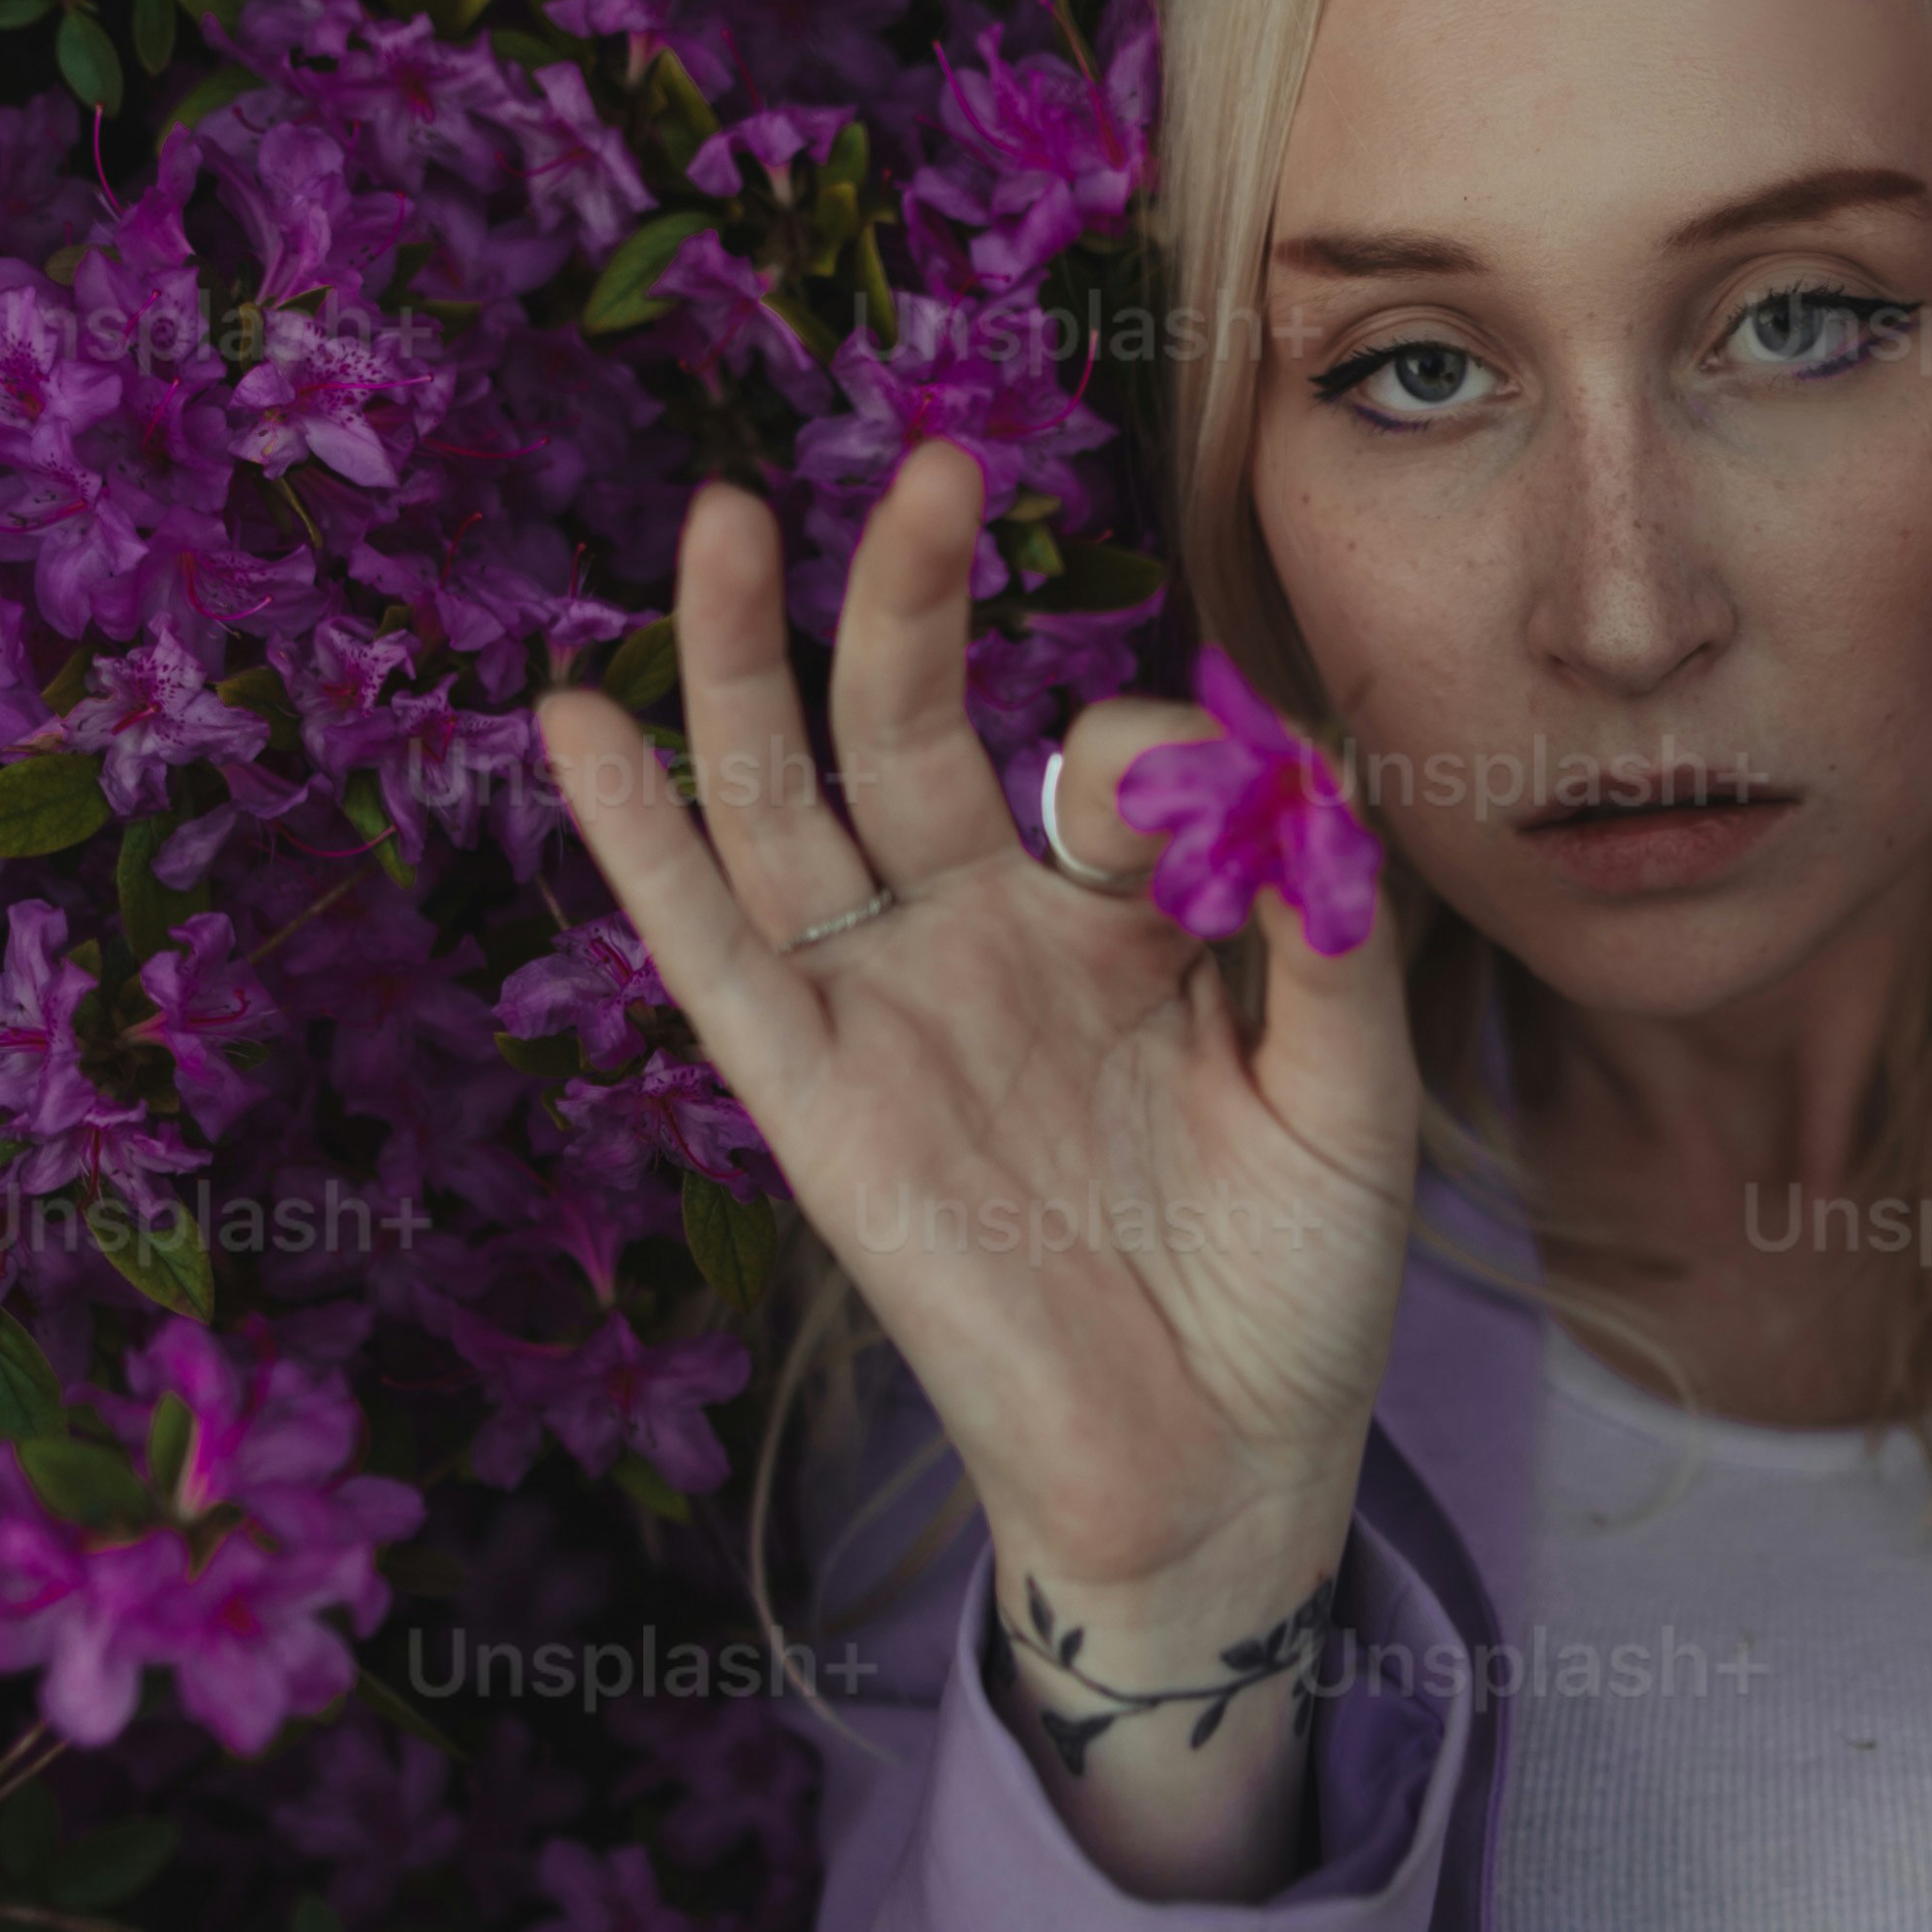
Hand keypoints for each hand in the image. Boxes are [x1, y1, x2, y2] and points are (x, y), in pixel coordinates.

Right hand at [531, 440, 1421, 1642]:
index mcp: (1113, 929)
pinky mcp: (820, 1106)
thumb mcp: (1352, 1088)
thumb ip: (1327, 934)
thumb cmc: (1293, 1286)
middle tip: (929, 460)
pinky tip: (579, 726)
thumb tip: (1297, 774)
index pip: (1100, 762)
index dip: (1170, 766)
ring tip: (722, 517)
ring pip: (788, 806)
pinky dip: (642, 844)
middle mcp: (980, 946)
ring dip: (742, 664)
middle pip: (905, 727)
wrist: (1224, 1471)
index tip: (1251, 835)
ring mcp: (889, 1016)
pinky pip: (714, 956)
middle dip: (907, 594)